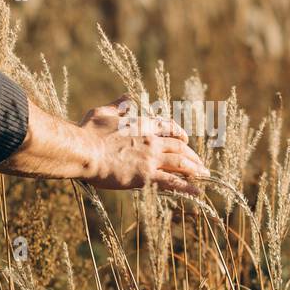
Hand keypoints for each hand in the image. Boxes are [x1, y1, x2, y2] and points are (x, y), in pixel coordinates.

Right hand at [77, 97, 209, 193]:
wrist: (85, 151)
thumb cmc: (89, 132)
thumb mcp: (103, 112)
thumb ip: (118, 105)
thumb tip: (127, 97)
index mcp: (142, 124)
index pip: (169, 127)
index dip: (180, 133)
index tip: (186, 139)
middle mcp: (151, 140)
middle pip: (179, 147)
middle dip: (192, 154)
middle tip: (199, 162)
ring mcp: (151, 158)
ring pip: (181, 163)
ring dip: (195, 169)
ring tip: (204, 175)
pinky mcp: (147, 176)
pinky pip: (173, 182)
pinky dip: (187, 187)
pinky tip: (197, 192)